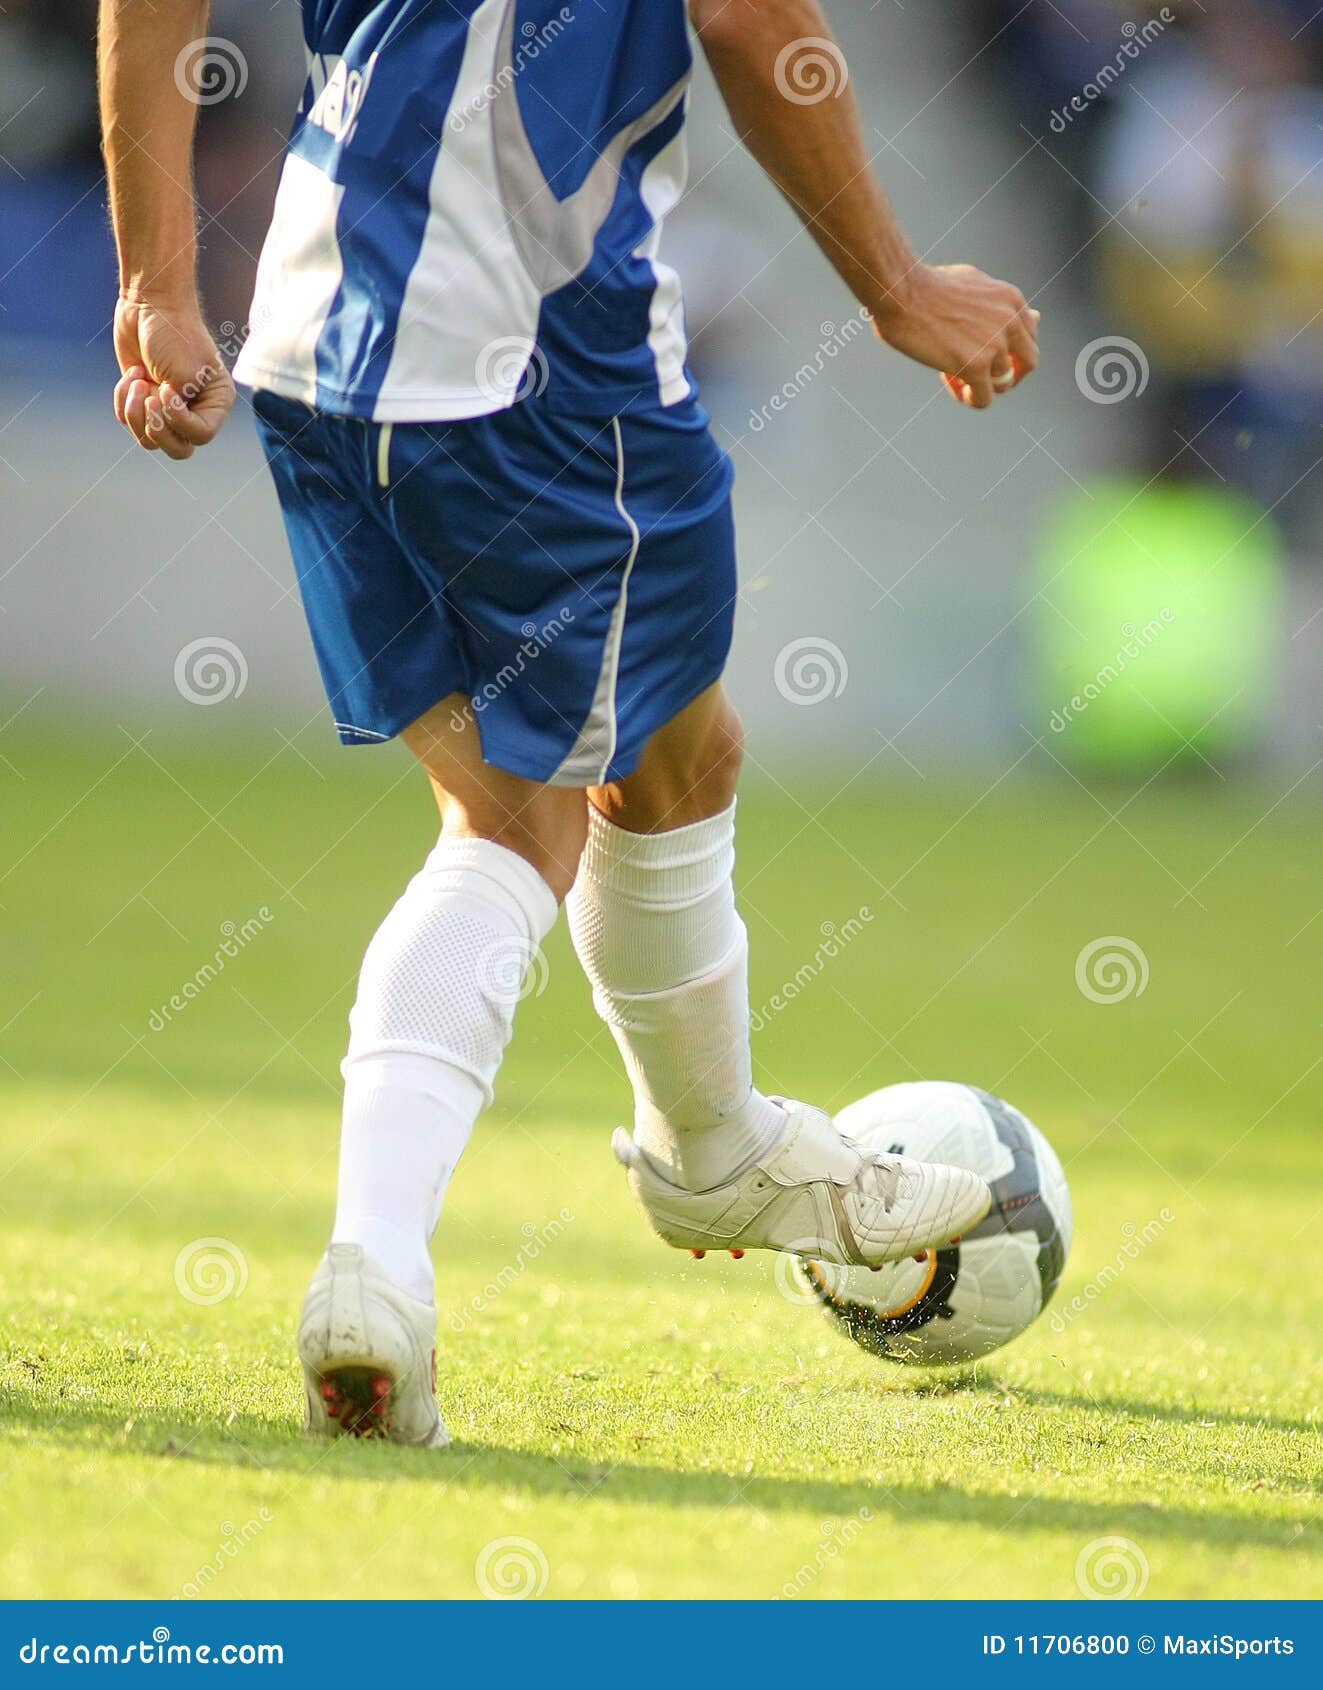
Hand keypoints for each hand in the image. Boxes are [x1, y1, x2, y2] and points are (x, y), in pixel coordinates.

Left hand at [112, 295, 235, 458]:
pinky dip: (124, 398)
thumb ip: (176, 408)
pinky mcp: (142, 399)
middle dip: (156, 429)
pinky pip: (128, 419)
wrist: (150, 303)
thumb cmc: (174, 334)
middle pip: (178, 448)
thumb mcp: (183, 373)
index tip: (164, 391)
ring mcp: (166, 407)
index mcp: (215, 404)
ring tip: (136, 380)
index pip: (201, 435)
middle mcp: (193, 410)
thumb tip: (157, 423)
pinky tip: (132, 372)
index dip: (179, 421)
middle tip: (148, 399)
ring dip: (135, 412)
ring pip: (149, 439)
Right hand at [873, 262, 1039, 409]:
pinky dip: (969, 399)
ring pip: (1001, 384)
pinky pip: (983, 399)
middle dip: (1008, 376)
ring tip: (950, 373)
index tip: (983, 351)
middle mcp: (1010, 321)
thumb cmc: (926, 285)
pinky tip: (950, 382)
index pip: (1029, 336)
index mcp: (1011, 299)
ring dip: (976, 385)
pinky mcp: (976, 365)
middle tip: (982, 379)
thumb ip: (1002, 305)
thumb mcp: (974, 284)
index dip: (1009, 350)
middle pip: (1028, 363)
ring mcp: (995, 344)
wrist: (900, 289)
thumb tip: (1037, 317)